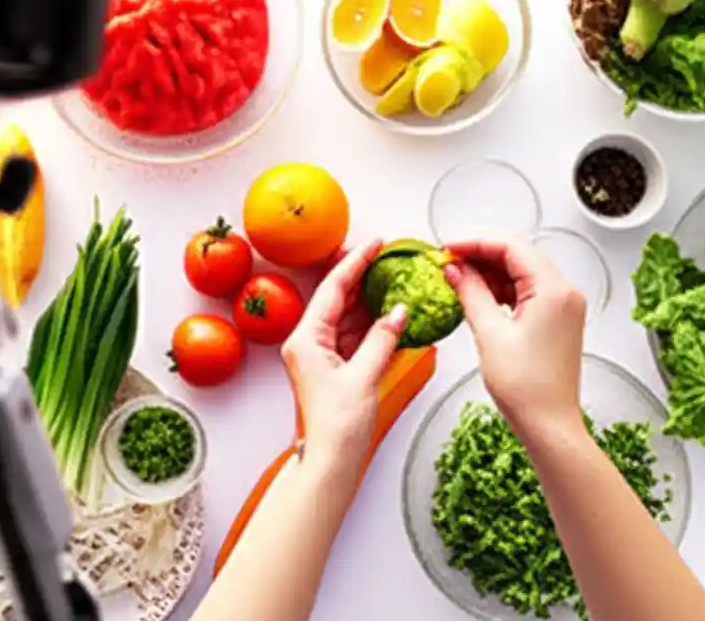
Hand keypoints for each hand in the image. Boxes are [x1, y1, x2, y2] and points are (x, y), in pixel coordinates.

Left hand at [281, 239, 407, 471]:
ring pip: (348, 317)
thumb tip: (398, 311)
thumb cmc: (338, 426)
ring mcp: (320, 354)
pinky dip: (374, 325)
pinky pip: (354, 336)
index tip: (375, 242)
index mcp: (306, 339)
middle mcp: (308, 342)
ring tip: (397, 281)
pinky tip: (393, 314)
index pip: (333, 288)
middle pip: (339, 298)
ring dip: (372, 300)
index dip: (355, 262)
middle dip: (365, 277)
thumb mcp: (364, 377)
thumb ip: (383, 339)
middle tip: (391, 258)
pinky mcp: (333, 367)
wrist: (330, 462)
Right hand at [443, 237, 587, 439]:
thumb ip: (471, 293)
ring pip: (521, 273)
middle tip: (448, 261)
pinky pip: (526, 292)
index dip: (474, 242)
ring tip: (457, 279)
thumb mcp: (489, 334)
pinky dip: (500, 290)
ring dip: (489, 272)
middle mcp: (564, 293)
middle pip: (518, 255)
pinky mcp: (556, 320)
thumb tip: (455, 270)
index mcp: (553, 290)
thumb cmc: (527, 389)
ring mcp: (562, 307)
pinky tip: (477, 295)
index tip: (448, 248)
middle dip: (480, 254)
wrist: (549, 424)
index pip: (511, 246)